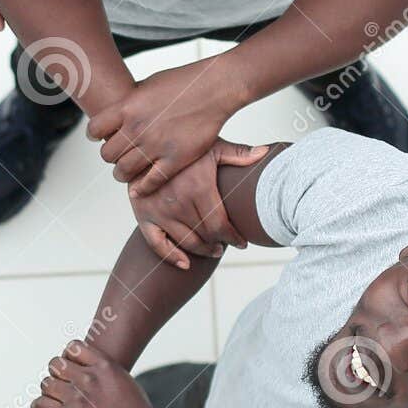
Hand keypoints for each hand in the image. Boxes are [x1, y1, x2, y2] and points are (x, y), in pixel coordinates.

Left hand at [32, 340, 158, 407]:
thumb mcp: (127, 384)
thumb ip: (107, 373)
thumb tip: (93, 368)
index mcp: (106, 367)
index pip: (73, 347)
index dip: (68, 358)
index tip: (71, 370)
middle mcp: (89, 379)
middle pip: (55, 364)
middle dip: (56, 375)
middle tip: (60, 388)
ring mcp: (77, 398)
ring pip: (45, 383)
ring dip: (48, 392)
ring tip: (54, 401)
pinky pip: (39, 404)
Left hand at [87, 58, 234, 190]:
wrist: (215, 88)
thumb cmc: (183, 82)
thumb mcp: (147, 85)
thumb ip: (130, 103)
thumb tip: (116, 112)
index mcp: (127, 107)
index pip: (94, 130)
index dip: (95, 135)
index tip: (100, 137)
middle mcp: (138, 128)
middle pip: (107, 154)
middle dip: (110, 156)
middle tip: (117, 156)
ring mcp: (156, 145)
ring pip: (123, 171)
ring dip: (122, 174)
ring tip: (126, 172)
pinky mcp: (175, 159)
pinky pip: (150, 182)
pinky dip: (142, 188)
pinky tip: (139, 188)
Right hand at [128, 139, 270, 268]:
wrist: (143, 144)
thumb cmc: (181, 144)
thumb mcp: (211, 144)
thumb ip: (238, 152)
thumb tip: (264, 153)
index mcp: (198, 188)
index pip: (221, 224)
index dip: (234, 237)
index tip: (242, 242)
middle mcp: (178, 203)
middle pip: (206, 235)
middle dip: (220, 243)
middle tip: (227, 243)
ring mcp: (159, 212)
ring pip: (187, 242)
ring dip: (203, 250)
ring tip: (213, 249)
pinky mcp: (143, 216)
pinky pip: (158, 245)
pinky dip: (172, 257)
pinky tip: (186, 263)